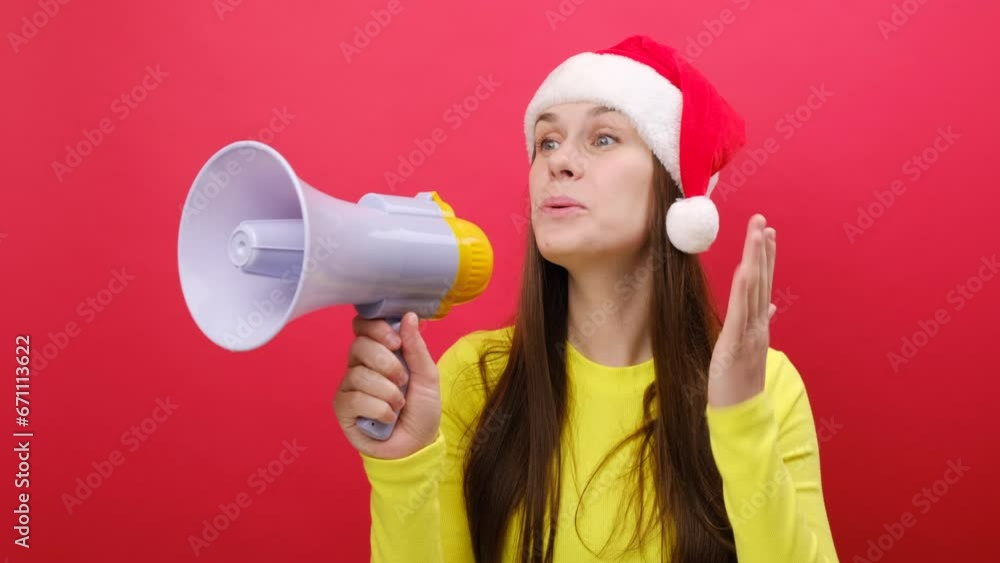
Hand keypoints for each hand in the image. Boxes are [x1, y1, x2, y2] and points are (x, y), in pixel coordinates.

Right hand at [332, 312, 440, 459]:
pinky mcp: (342, 409)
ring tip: (398, 405)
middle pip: (359, 346)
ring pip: (359, 375)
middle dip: (387, 364)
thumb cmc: (421, 409)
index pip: (362, 326)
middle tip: (402, 381)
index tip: (396, 343)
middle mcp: (359, 365)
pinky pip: (354, 399)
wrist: (418, 445)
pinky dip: (379, 409)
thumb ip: (416, 346)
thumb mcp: (427, 375)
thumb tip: (409, 316)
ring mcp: (348, 387)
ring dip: (388, 392)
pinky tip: (388, 418)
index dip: (376, 329)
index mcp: (378, 352)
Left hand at [708, 214, 776, 407]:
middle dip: (761, 249)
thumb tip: (771, 306)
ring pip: (754, 290)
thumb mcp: (749, 348)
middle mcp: (758, 324)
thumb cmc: (740, 382)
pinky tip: (746, 269)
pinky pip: (741, 312)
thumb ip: (759, 324)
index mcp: (758, 324)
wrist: (741, 414)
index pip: (763, 284)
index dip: (765, 257)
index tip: (766, 232)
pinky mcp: (735, 344)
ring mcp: (749, 333)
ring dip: (756, 260)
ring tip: (757, 234)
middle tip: (762, 221)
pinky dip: (745, 289)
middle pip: (761, 280)